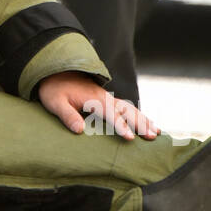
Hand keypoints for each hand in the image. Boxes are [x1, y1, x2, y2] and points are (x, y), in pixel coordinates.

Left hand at [37, 71, 159, 140]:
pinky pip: (126, 107)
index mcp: (93, 98)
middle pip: (126, 110)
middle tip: (152, 136)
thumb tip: (79, 130)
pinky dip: (138, 115)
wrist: (54, 72)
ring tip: (157, 132)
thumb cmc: (53, 89)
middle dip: (140, 123)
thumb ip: (67, 115)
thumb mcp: (55, 103)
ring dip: (143, 119)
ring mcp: (106, 97)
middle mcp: (103, 97)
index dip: (121, 126)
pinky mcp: (106, 99)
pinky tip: (147, 123)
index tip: (131, 137)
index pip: (110, 113)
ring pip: (129, 108)